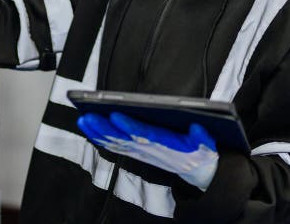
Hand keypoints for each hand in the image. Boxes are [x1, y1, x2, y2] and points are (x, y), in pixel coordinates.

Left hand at [78, 112, 218, 190]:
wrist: (197, 173)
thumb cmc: (200, 152)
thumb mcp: (207, 145)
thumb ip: (203, 138)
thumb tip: (198, 128)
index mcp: (165, 145)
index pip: (143, 135)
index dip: (129, 126)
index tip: (115, 115)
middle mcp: (149, 149)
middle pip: (122, 138)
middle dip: (103, 128)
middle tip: (86, 116)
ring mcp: (140, 152)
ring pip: (115, 143)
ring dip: (97, 133)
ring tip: (82, 119)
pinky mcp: (136, 152)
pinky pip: (114, 146)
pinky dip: (100, 138)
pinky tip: (88, 128)